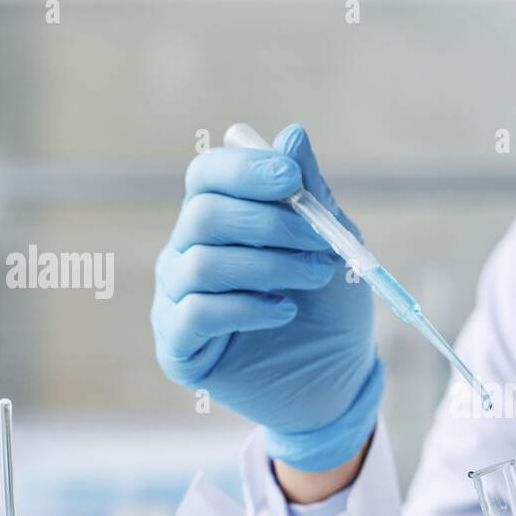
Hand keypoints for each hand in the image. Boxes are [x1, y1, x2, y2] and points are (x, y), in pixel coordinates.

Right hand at [152, 125, 382, 472]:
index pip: (206, 176)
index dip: (244, 171)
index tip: (291, 180)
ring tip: (314, 277)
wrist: (339, 381)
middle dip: (267, 224)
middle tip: (317, 244)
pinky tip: (284, 312)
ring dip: (268, 267)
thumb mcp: (332, 244)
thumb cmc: (331, 309)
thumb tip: (292, 134)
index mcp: (219, 221)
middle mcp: (188, 253)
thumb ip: (310, 194)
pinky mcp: (180, 347)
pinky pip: (195, 313)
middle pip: (202, 216)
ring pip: (201, 265)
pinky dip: (246, 308)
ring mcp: (177, 301)